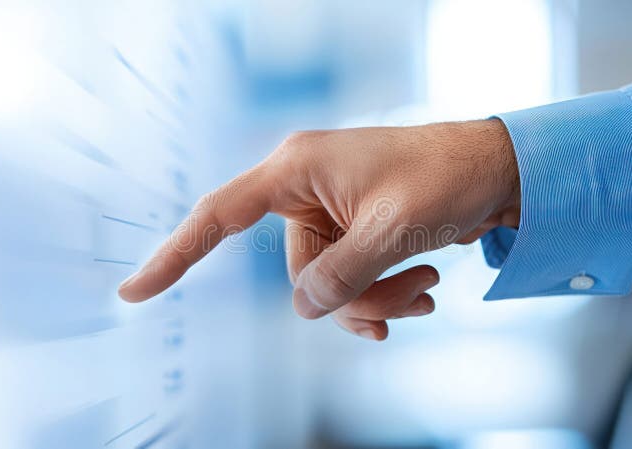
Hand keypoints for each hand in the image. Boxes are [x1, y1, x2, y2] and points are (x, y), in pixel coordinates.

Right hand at [118, 120, 519, 339]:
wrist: (496, 168)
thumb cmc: (445, 176)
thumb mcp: (391, 230)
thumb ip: (341, 276)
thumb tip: (304, 306)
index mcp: (298, 170)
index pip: (219, 216)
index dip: (175, 255)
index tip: (134, 291)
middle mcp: (306, 189)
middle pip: (299, 273)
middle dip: (354, 297)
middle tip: (410, 292)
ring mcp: (330, 211)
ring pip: (329, 284)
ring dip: (378, 298)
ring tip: (424, 287)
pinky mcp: (354, 228)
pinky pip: (351, 279)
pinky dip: (383, 294)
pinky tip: (423, 291)